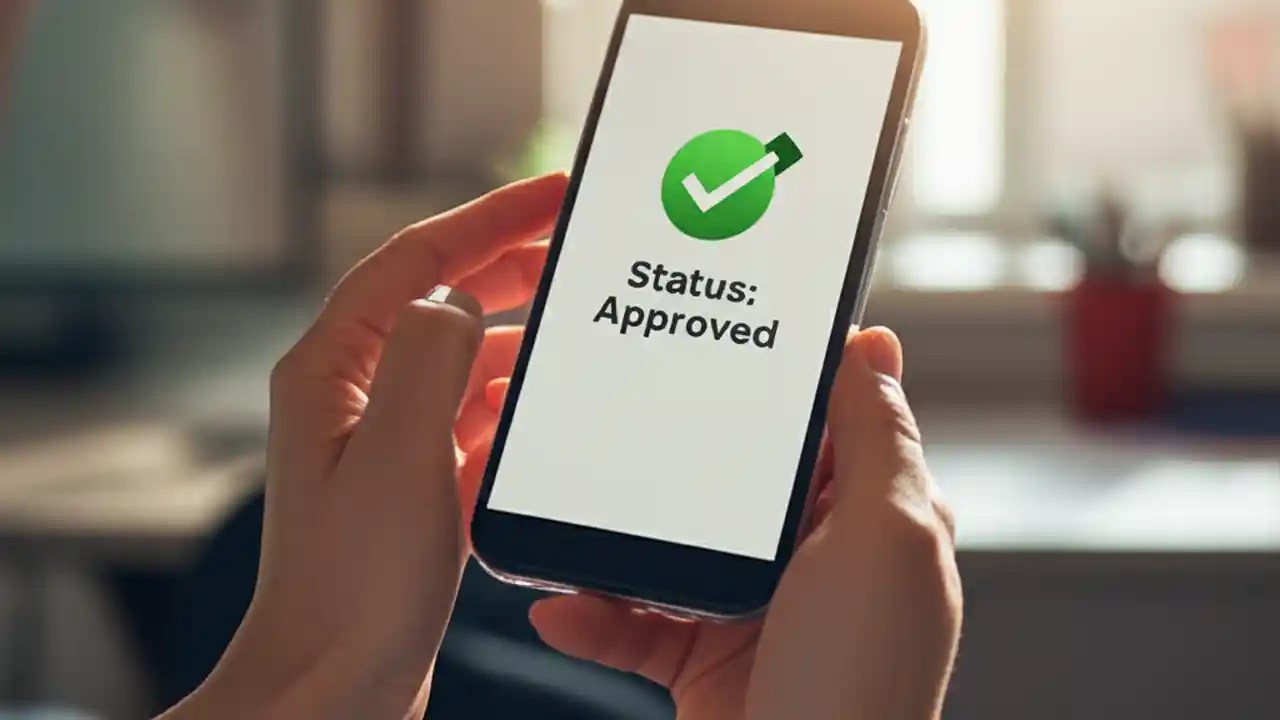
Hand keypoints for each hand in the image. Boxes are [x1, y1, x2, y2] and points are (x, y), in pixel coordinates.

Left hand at [160, 173, 567, 719]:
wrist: (335, 688)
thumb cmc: (351, 588)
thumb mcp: (398, 455)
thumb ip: (432, 357)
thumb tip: (461, 302)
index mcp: (332, 368)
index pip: (417, 259)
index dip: (490, 217)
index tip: (556, 195)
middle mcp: (353, 394)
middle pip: (441, 299)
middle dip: (512, 267)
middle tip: (583, 247)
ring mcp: (383, 439)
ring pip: (463, 359)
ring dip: (520, 337)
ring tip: (581, 328)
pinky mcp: (412, 483)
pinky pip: (472, 417)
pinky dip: (514, 402)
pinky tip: (551, 409)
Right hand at [527, 328, 961, 719]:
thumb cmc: (860, 681)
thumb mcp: (887, 539)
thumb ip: (877, 438)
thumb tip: (872, 345)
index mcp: (873, 520)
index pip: (824, 421)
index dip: (773, 374)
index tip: (712, 330)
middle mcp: (817, 560)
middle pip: (733, 475)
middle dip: (669, 444)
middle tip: (605, 401)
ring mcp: (755, 611)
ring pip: (671, 544)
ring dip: (611, 532)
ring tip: (557, 498)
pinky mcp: (701, 661)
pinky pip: (634, 621)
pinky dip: (593, 613)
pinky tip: (556, 606)